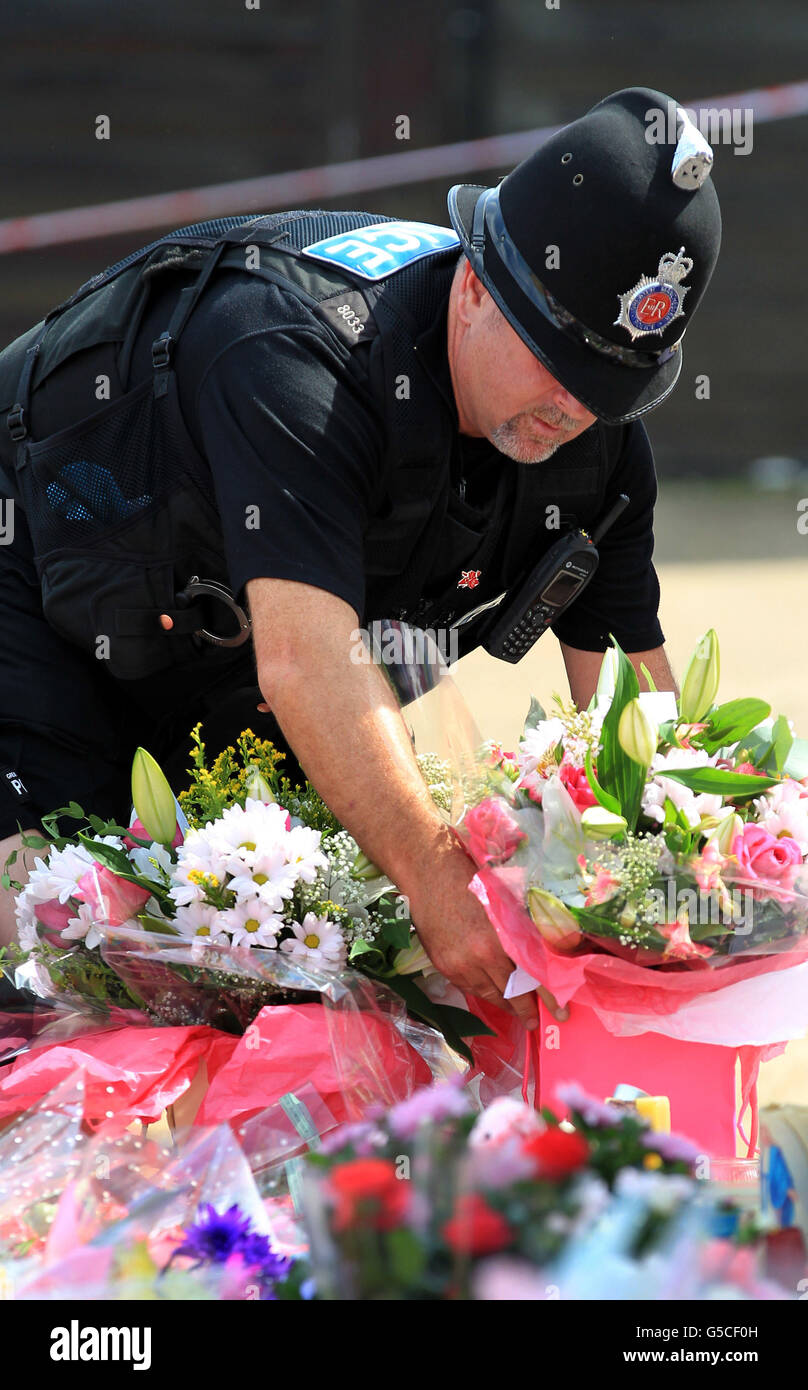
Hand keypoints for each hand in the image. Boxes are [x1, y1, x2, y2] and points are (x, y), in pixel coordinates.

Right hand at [406, 844, 567, 1029]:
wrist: (429, 875)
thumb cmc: (473, 881)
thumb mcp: (507, 904)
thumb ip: (524, 933)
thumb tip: (546, 955)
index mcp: (502, 939)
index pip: (533, 977)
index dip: (548, 997)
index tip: (560, 1012)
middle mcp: (481, 957)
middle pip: (509, 992)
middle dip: (524, 1007)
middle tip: (534, 1019)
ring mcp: (460, 965)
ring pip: (488, 994)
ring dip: (504, 1003)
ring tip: (516, 1010)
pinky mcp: (444, 967)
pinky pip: (469, 988)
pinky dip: (483, 991)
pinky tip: (491, 992)